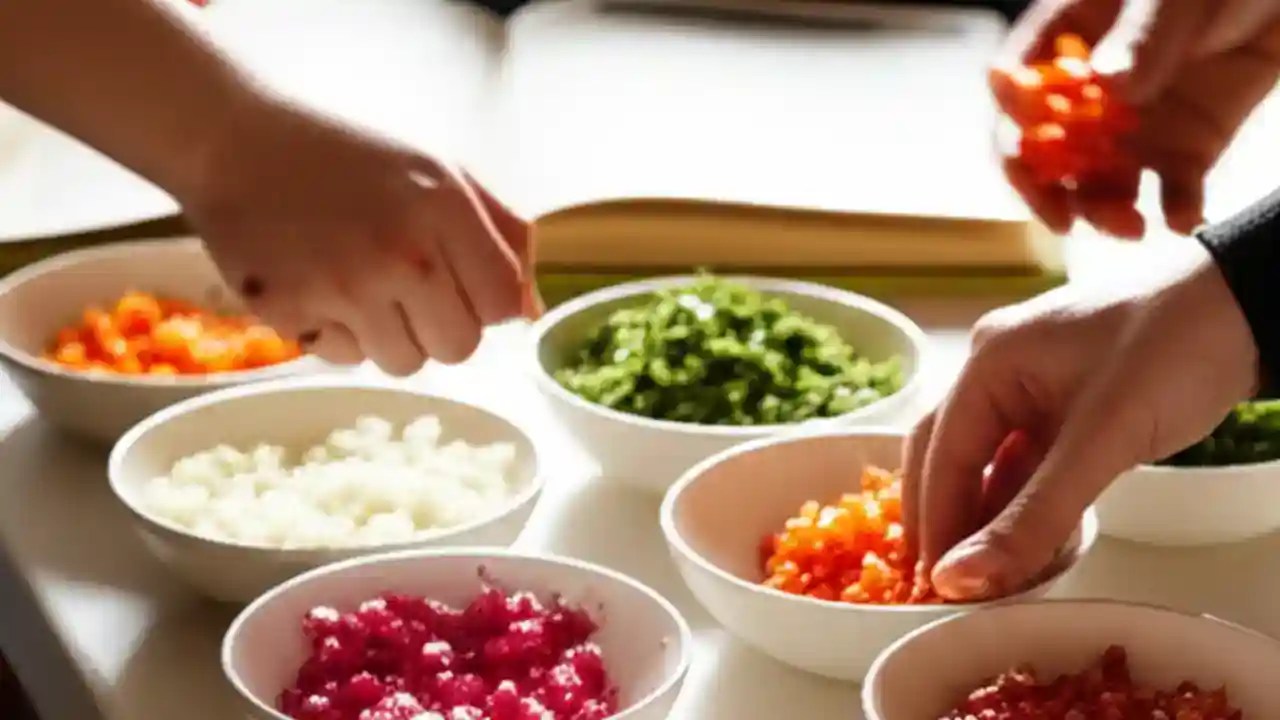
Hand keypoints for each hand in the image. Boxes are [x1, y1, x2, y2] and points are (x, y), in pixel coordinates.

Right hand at [181, 96, 535, 376]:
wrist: (237, 142)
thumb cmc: (349, 155)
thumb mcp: (440, 170)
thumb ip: (501, 232)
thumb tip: (533, 308)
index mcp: (445, 209)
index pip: (503, 306)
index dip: (485, 303)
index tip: (459, 283)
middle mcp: (401, 255)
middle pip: (459, 348)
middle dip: (442, 327)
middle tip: (408, 290)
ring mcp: (345, 289)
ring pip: (405, 363)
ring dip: (391, 336)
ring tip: (360, 284)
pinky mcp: (293, 314)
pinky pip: (345, 358)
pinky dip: (338, 336)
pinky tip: (320, 286)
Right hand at [903, 243, 1258, 599]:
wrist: (1251, 305)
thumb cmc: (1177, 351)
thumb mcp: (1103, 441)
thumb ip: (1032, 516)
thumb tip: (959, 579)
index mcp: (989, 362)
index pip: (941, 455)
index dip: (936, 524)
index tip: (938, 587)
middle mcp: (996, 368)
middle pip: (947, 454)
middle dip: (946, 518)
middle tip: (951, 584)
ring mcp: (1029, 382)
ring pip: (986, 461)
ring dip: (985, 514)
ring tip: (991, 572)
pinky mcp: (1063, 399)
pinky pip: (1023, 458)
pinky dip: (1022, 498)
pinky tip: (1031, 535)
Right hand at [993, 0, 1279, 237]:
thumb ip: (1141, 35)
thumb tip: (1109, 84)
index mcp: (1067, 41)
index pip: (1013, 90)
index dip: (1012, 124)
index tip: (1027, 151)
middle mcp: (1089, 94)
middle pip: (1044, 151)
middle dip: (1048, 191)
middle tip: (1062, 221)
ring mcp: (1133, 127)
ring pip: (1098, 182)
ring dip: (1105, 212)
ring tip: (1132, 228)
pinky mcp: (1184, 150)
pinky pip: (1171, 190)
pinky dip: (1175, 212)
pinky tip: (1183, 220)